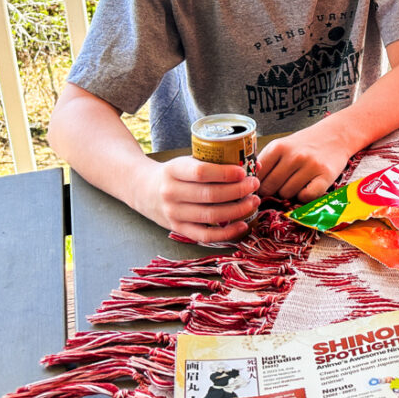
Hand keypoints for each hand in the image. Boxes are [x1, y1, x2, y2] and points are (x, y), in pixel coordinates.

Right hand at [134, 156, 260, 242]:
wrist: (143, 189)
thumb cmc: (175, 174)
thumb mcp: (187, 162)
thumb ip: (216, 163)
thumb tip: (256, 164)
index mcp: (173, 170)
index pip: (201, 172)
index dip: (225, 173)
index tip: (243, 172)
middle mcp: (171, 193)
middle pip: (210, 195)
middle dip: (238, 191)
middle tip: (254, 185)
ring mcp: (174, 213)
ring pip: (211, 215)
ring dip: (237, 210)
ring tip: (253, 201)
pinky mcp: (178, 229)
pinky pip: (205, 235)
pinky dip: (227, 233)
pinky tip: (243, 225)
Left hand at [256, 127, 348, 202]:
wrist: (337, 135)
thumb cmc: (306, 144)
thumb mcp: (283, 146)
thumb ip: (267, 162)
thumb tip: (252, 186)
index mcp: (278, 147)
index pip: (257, 175)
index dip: (257, 184)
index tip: (262, 185)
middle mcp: (294, 155)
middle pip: (270, 187)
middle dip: (273, 191)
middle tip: (281, 185)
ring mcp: (311, 165)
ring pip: (287, 194)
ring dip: (290, 193)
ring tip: (297, 183)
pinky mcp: (326, 175)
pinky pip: (306, 197)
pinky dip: (305, 197)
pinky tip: (308, 187)